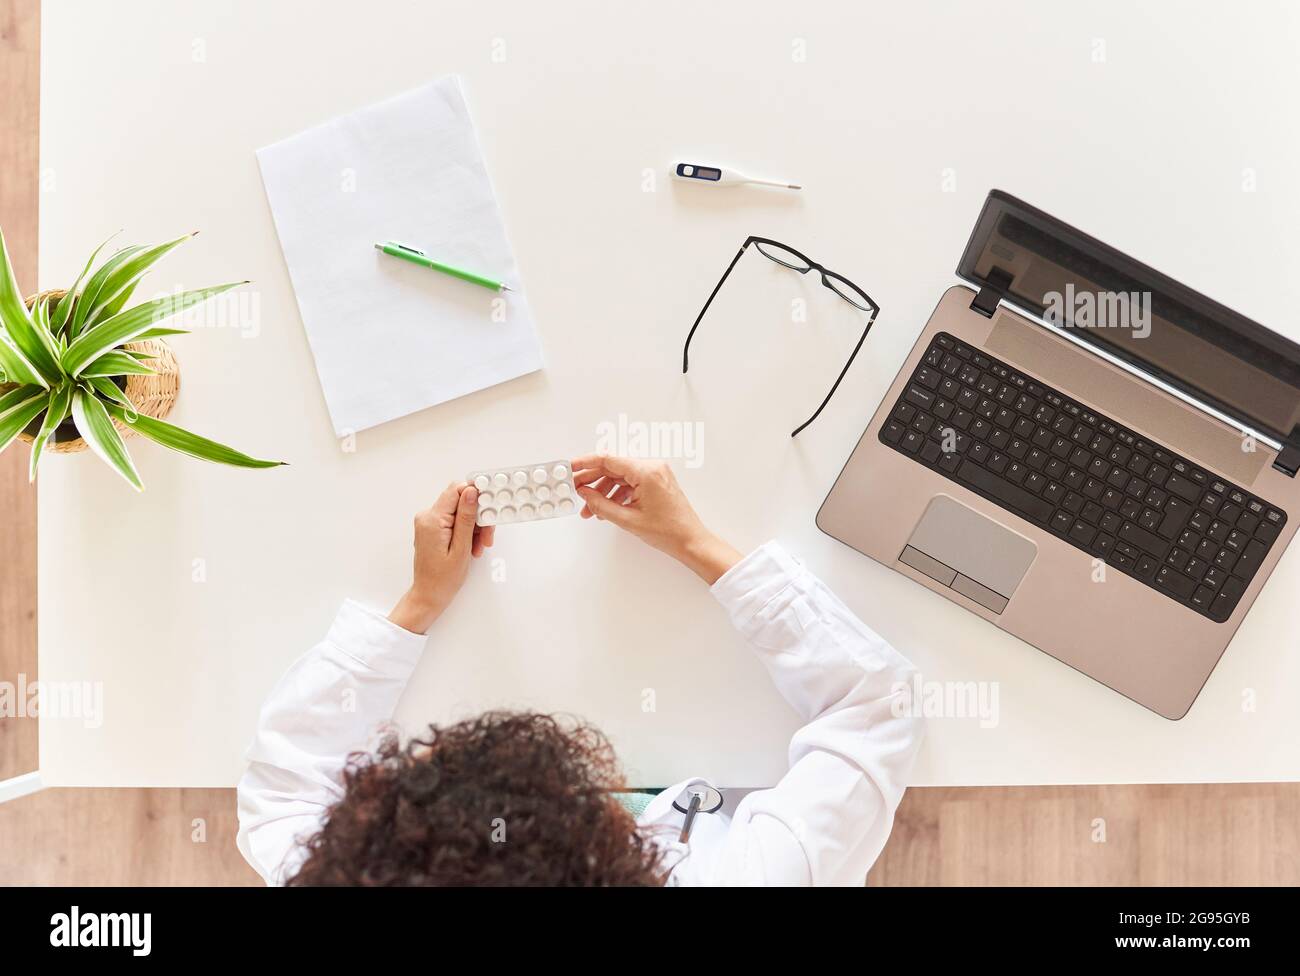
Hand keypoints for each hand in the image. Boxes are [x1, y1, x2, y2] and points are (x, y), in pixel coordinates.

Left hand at [388, 482, 493, 633]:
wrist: (429, 594)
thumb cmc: (442, 579)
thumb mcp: (461, 548)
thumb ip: (466, 518)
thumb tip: (471, 492)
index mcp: (432, 520)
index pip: (456, 490)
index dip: (476, 495)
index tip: (489, 506)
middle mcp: (427, 517)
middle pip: (460, 502)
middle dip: (477, 518)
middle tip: (486, 537)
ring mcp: (429, 522)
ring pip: (460, 512)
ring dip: (474, 527)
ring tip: (478, 546)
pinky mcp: (432, 528)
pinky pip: (454, 521)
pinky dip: (466, 532)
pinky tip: (471, 546)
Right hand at [571, 455, 740, 583]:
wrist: (691, 541)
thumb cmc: (668, 532)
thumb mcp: (627, 520)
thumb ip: (601, 504)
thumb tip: (584, 494)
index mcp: (646, 471)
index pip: (608, 459)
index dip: (585, 463)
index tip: (570, 468)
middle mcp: (652, 467)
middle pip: (612, 467)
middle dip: (591, 481)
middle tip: (574, 490)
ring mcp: (655, 474)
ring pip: (619, 477)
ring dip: (603, 492)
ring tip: (589, 510)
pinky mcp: (656, 483)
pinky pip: (630, 483)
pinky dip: (616, 495)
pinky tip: (605, 509)